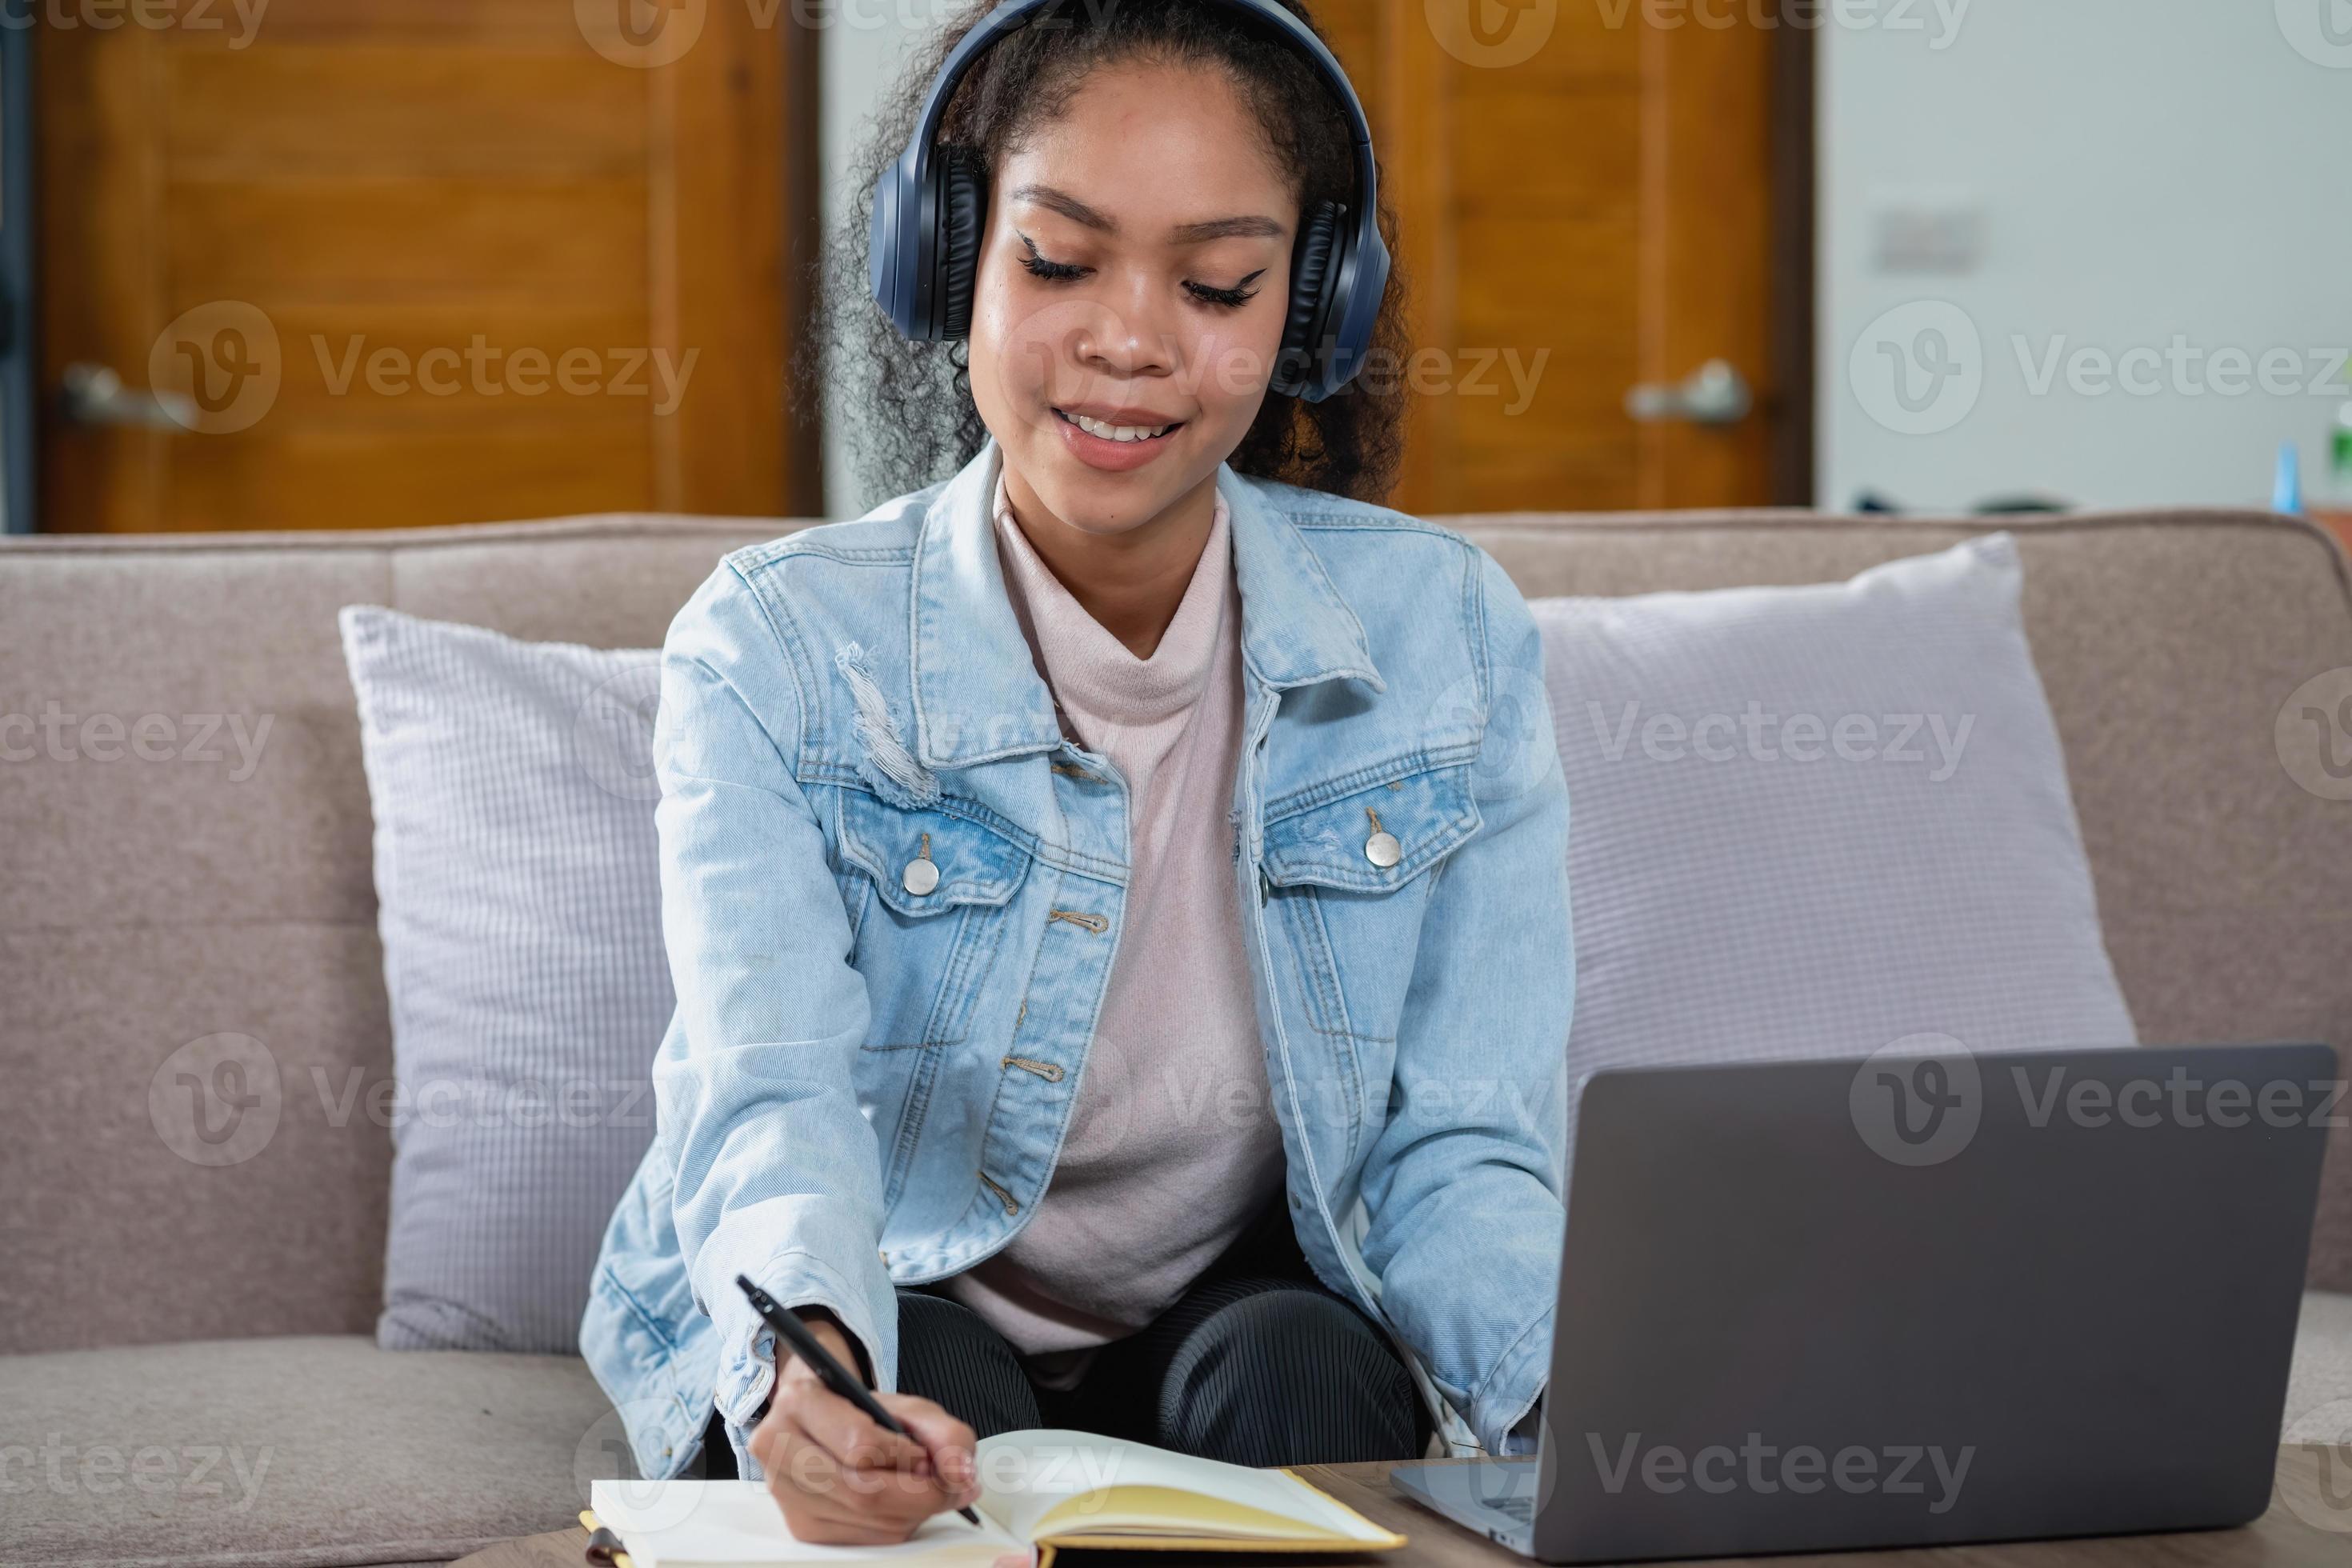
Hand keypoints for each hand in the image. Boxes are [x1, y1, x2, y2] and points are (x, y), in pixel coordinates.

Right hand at [748, 1314, 982, 1543]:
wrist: (821, 1418)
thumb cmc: (862, 1409)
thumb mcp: (907, 1406)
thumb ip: (945, 1432)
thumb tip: (961, 1474)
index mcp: (801, 1403)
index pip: (860, 1446)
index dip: (906, 1456)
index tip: (927, 1455)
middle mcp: (780, 1449)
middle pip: (863, 1492)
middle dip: (921, 1494)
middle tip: (949, 1484)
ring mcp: (785, 1492)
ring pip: (867, 1520)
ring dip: (913, 1512)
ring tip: (924, 1488)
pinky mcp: (800, 1525)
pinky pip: (864, 1539)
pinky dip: (895, 1525)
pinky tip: (899, 1503)